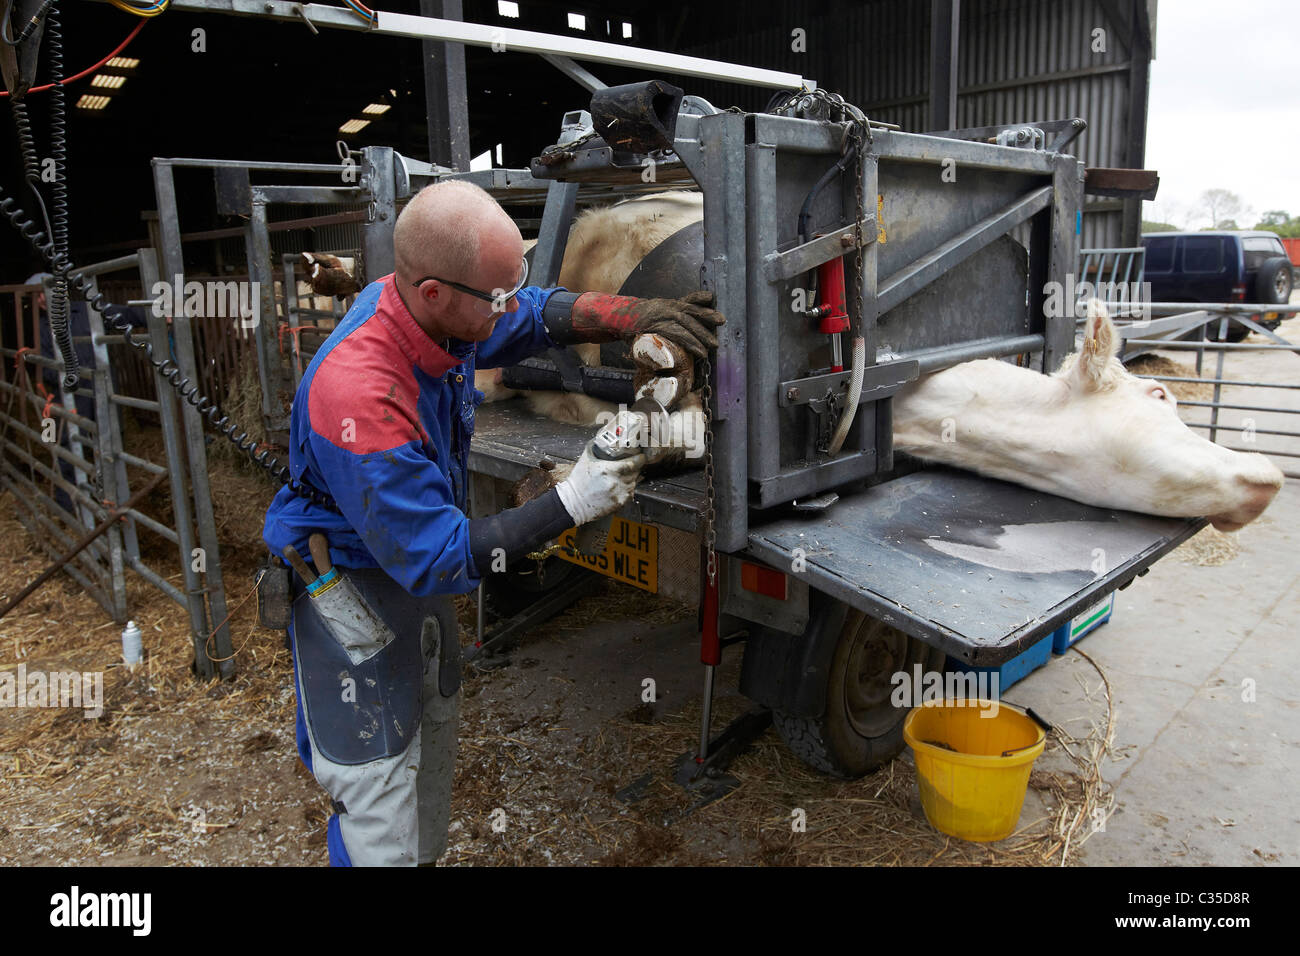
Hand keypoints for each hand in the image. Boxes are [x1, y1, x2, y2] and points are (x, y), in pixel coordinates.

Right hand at [555, 442, 645, 525]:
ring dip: (631, 478)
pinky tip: (618, 487)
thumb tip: (602, 435)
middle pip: (636, 472)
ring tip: (621, 476)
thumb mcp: (585, 459)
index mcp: (610, 470)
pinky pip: (631, 493)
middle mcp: (617, 482)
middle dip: (635, 467)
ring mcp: (620, 494)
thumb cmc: (579, 482)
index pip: (634, 462)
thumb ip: (594, 445)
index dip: (640, 458)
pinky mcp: (621, 503)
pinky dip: (627, 489)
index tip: (641, 455)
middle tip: (631, 463)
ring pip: (634, 482)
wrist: (573, 504)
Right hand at [571, 290, 724, 359]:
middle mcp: (666, 307)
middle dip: (707, 315)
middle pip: (691, 311)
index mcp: (667, 304)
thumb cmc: (636, 321)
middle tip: (722, 321)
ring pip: (687, 324)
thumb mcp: (653, 315)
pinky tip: (700, 351)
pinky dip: (691, 343)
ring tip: (713, 345)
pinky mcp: (658, 327)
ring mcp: (662, 316)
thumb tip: (678, 328)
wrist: (616, 318)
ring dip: (702, 334)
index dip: (700, 297)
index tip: (712, 297)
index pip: (687, 298)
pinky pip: (678, 335)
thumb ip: (666, 321)